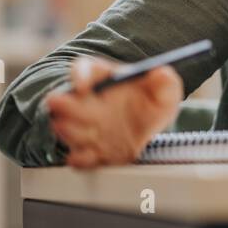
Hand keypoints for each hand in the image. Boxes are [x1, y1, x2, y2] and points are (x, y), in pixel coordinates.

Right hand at [44, 56, 182, 168]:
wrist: (149, 128)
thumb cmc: (152, 103)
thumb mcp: (166, 91)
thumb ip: (165, 82)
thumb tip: (161, 73)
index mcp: (102, 80)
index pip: (83, 69)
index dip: (81, 76)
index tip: (84, 86)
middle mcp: (85, 103)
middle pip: (62, 101)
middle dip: (66, 106)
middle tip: (78, 110)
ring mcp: (82, 128)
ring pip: (64, 128)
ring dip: (74, 131)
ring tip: (94, 132)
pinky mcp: (88, 152)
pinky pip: (76, 158)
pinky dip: (82, 158)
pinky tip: (96, 154)